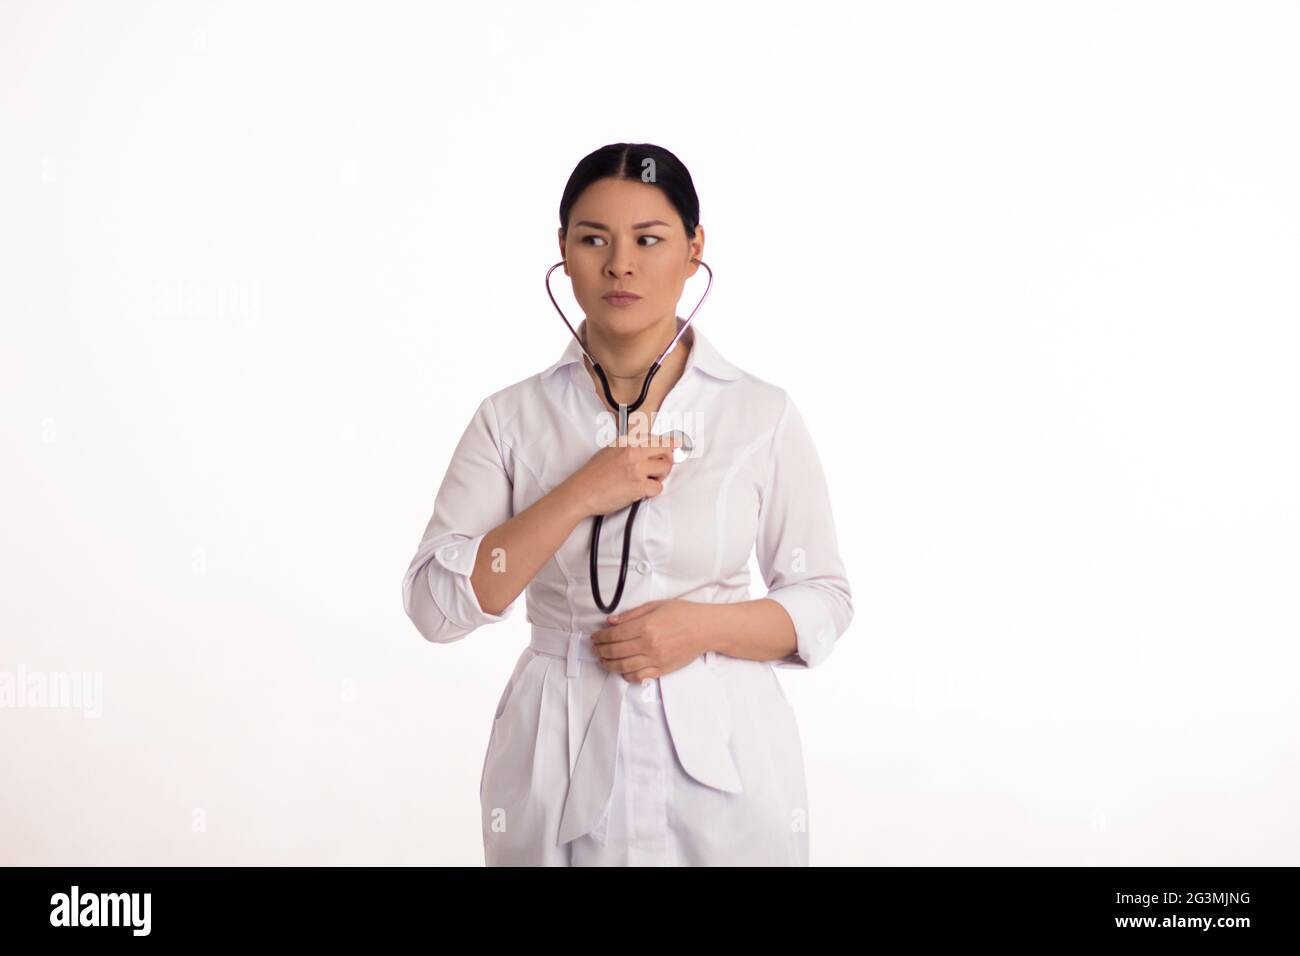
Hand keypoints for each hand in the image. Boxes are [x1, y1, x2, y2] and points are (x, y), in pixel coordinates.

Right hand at [559, 434, 682, 517]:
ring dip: (659, 477)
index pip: (656, 438)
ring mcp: (637, 469)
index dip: (670, 442)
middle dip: (667, 461)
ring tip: (646, 481)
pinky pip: (658, 488)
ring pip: (665, 469)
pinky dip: (651, 492)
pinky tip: (640, 492)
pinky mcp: (638, 486)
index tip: (678, 443)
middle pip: (666, 452)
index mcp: (627, 443)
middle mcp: (633, 452)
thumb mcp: (609, 450)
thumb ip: (627, 447)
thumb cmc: (592, 474)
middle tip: (660, 469)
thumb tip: (646, 447)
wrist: (581, 491)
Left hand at [589, 599, 711, 682]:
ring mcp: (655, 659)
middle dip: (601, 650)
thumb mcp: (656, 605)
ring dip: (609, 665)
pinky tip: (622, 671)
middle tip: (596, 648)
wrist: (706, 629)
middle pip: (615, 652)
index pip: (614, 635)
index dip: (600, 637)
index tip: (595, 637)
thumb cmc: (683, 614)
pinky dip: (627, 676)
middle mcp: (648, 645)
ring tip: (603, 661)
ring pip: (623, 667)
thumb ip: (632, 614)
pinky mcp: (662, 669)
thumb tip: (611, 621)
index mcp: (645, 626)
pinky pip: (639, 677)